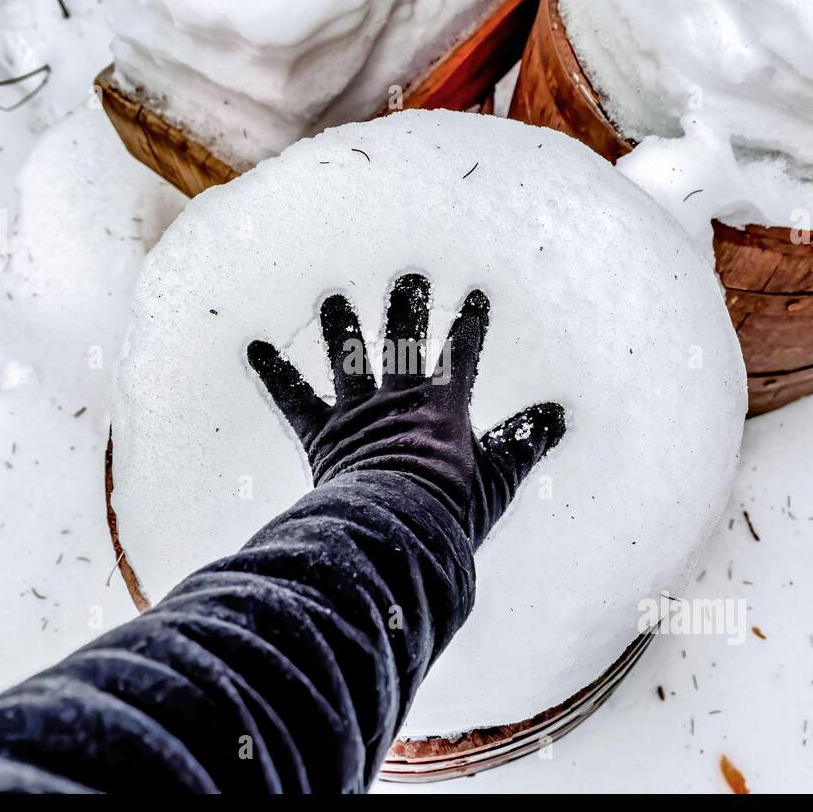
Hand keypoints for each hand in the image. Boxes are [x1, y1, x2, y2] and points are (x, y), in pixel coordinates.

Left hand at [247, 274, 565, 548]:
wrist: (396, 533)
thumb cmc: (451, 512)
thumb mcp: (498, 479)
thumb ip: (525, 443)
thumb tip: (557, 416)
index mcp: (445, 406)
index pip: (462, 355)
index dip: (469, 326)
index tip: (474, 297)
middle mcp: (400, 398)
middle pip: (403, 343)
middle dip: (406, 309)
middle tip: (408, 278)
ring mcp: (358, 413)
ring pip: (350, 359)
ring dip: (342, 327)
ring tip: (335, 298)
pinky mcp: (323, 435)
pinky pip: (294, 399)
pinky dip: (274, 373)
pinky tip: (255, 347)